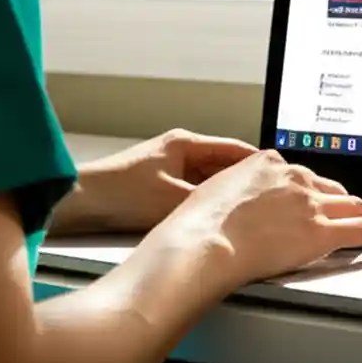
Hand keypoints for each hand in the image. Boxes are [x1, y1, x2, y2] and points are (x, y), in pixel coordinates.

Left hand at [50, 129, 257, 233]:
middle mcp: (180, 152)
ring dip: (225, 195)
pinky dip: (206, 203)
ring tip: (248, 210)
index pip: (235, 150)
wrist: (81, 199)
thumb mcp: (173, 199)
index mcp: (186, 144)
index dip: (260, 164)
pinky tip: (214, 219)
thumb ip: (208, 201)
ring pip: (209, 181)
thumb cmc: (121, 191)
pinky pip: (193, 192)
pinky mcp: (159, 185)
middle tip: (270, 197)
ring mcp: (169, 168)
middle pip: (224, 166)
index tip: (280, 175)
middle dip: (246, 182)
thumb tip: (238, 209)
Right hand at [139, 150, 361, 291]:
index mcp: (266, 162)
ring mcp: (310, 202)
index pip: (301, 175)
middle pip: (329, 187)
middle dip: (341, 201)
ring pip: (351, 206)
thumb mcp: (212, 191)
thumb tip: (232, 201)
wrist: (203, 242)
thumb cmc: (197, 224)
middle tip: (348, 214)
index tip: (313, 198)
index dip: (310, 190)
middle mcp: (293, 176)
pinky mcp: (322, 231)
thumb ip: (233, 191)